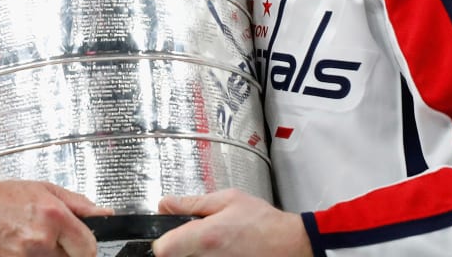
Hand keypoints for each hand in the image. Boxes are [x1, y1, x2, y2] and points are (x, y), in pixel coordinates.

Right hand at [0, 179, 110, 256]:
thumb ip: (77, 203)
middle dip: (62, 253)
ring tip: (27, 245)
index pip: (88, 247)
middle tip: (46, 243)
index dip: (84, 248)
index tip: (78, 247)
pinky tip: (15, 251)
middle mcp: (40, 240)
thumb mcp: (41, 189)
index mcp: (53, 216)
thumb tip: (104, 214)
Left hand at [151, 189, 310, 256]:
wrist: (289, 244)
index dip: (162, 240)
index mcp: (205, 236)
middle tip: (195, 236)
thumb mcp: (227, 199)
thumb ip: (192, 203)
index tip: (169, 234)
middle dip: (178, 246)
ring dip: (194, 253)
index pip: (162, 249)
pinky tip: (222, 251)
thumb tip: (165, 204)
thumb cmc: (263, 223)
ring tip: (214, 243)